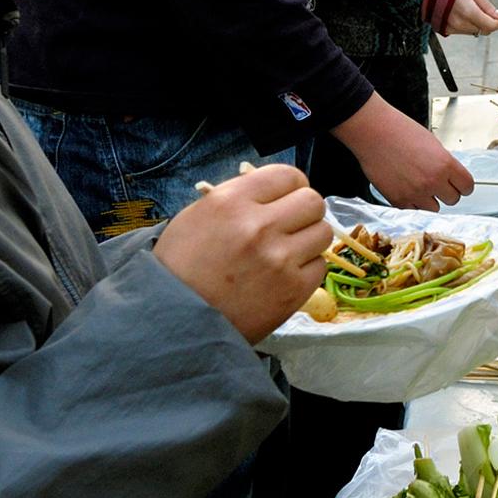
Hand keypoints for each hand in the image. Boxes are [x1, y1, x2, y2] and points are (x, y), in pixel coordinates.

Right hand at [155, 164, 329, 342]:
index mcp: (232, 202)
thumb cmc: (179, 268)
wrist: (174, 322)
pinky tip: (283, 276)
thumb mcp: (197, 217)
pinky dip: (306, 270)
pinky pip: (319, 266)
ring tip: (286, 252)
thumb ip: (238, 198)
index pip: (287, 175)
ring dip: (308, 240)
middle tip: (290, 225)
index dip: (290, 186)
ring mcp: (280, 259)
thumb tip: (271, 190)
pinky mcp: (293, 290)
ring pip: (322, 232)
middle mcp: (259, 226)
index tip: (286, 198)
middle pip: (312, 201)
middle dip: (303, 211)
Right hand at [329, 94, 474, 209]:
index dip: (463, 185)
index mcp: (445, 164)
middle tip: (438, 183)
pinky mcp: (398, 200)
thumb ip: (444, 163)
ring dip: (430, 198)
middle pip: (453, 200)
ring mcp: (415, 193)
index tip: (460, 185)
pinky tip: (407, 186)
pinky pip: (414, 209)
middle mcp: (432, 181)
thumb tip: (450, 175)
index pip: (467, 186)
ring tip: (419, 184)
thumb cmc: (400, 131)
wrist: (373, 133)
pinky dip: (412, 201)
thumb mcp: (433, 143)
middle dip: (447, 192)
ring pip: (434, 208)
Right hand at [444, 0, 497, 35]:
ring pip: (475, 31)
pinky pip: (465, 31)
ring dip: (478, 23)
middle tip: (485, 9)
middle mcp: (460, 23)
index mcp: (468, 11)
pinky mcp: (447, 30)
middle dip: (489, 21)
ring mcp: (453, 28)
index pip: (490, 25)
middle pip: (484, 30)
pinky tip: (462, 13)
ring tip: (470, 8)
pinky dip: (468, 24)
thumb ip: (487, 6)